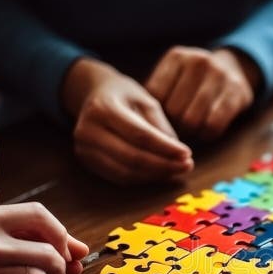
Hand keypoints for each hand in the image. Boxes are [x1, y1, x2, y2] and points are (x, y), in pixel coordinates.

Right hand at [62, 58, 192, 184]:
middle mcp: (88, 130)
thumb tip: (178, 156)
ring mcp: (84, 148)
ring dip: (155, 176)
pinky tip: (160, 174)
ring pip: (126, 172)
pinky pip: (119, 177)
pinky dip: (142, 179)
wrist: (92, 95)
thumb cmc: (124, 96)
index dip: (166, 148)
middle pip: (132, 157)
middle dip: (163, 166)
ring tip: (176, 171)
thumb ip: (160, 126)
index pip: (140, 135)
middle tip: (187, 166)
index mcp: (104, 108)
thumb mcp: (146, 100)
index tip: (188, 154)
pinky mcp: (87, 161)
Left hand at [146, 47, 259, 138]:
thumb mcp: (175, 75)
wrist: (235, 67)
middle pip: (174, 109)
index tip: (162, 117)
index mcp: (177, 57)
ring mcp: (219, 75)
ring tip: (192, 130)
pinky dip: (207, 134)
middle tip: (179, 127)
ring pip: (193, 119)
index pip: (155, 95)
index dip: (156, 113)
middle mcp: (198, 61)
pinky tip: (206, 132)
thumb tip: (140, 121)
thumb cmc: (194, 80)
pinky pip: (214, 124)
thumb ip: (158, 92)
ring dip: (191, 132)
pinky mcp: (237, 93)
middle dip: (174, 124)